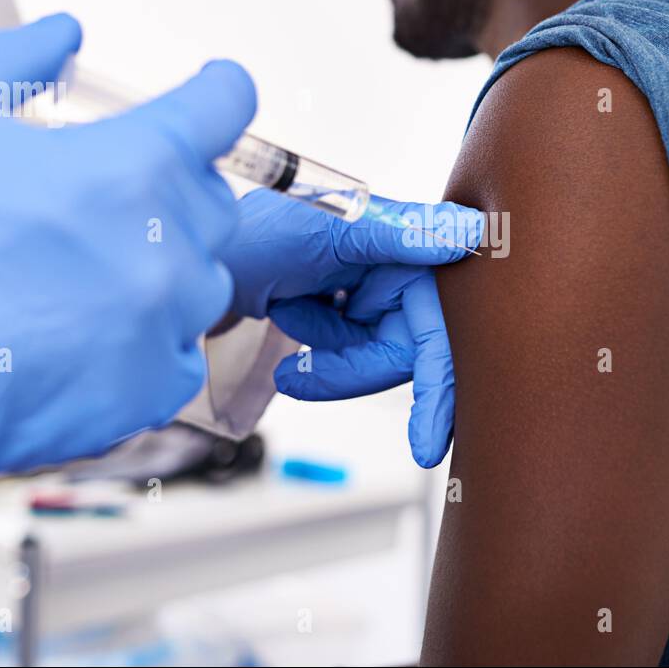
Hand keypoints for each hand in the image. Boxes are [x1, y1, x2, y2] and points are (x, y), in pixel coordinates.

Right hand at [0, 15, 254, 484]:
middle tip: (100, 198)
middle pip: (210, 201)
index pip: (224, 106)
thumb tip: (65, 34)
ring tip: (77, 272)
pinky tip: (87, 333)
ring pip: (199, 281)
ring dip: (157, 267)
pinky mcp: (139, 398)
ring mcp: (156, 330)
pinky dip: (148, 341)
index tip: (215, 91)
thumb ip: (18, 58)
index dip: (216, 91)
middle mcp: (161, 249)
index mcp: (129, 165)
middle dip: (168, 187)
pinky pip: (179, 357)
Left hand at [219, 187, 481, 466]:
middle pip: (406, 352)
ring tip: (286, 313)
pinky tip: (288, 311)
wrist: (200, 244)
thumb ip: (402, 233)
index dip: (440, 387)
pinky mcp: (351, 313)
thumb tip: (468, 234)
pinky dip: (318, 345)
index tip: (426, 446)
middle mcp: (404, 271)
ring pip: (373, 358)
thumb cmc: (266, 221)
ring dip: (328, 352)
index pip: (442, 327)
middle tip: (300, 379)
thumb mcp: (332, 227)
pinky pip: (349, 354)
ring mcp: (377, 295)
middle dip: (352, 367)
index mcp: (415, 244)